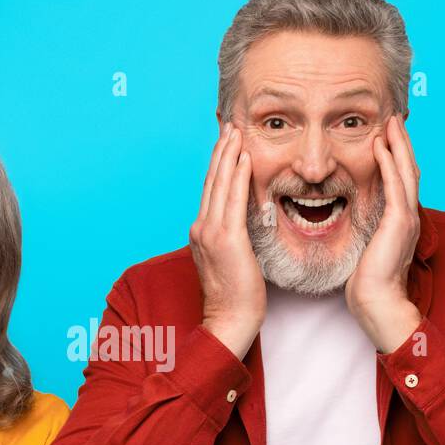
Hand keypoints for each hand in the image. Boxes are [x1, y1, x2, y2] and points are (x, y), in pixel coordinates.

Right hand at [189, 120, 265, 359]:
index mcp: (202, 232)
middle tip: (229, 125)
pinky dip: (237, 175)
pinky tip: (244, 157)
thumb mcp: (230, 261)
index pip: (211, 191)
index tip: (226, 144)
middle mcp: (201, 227)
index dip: (218, 165)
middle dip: (221, 151)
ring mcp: (211, 232)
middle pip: (211, 181)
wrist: (229, 319)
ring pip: (219, 184)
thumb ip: (232, 240)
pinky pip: (232, 198)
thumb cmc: (235, 297)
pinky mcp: (226, 238)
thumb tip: (243, 227)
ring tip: (236, 131)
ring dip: (228, 154)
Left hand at [346, 113, 423, 352]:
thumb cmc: (367, 284)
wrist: (377, 303)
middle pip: (408, 169)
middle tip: (394, 117)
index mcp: (399, 221)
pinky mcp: (398, 222)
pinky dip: (388, 162)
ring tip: (391, 121)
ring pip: (405, 171)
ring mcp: (405, 217)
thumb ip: (365, 231)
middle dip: (402, 143)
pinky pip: (394, 185)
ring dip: (398, 144)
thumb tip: (347, 220)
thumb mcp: (366, 249)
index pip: (399, 180)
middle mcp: (407, 215)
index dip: (395, 157)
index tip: (386, 136)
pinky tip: (380, 145)